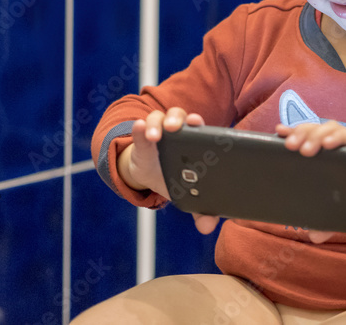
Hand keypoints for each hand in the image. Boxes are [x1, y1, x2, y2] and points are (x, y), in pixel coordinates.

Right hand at [118, 108, 220, 234]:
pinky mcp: (140, 139)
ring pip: (159, 118)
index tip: (199, 125)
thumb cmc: (177, 179)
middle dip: (179, 119)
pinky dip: (138, 127)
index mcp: (195, 142)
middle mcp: (178, 132)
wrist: (151, 175)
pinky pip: (140, 129)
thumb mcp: (188, 194)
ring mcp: (159, 132)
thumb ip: (200, 210)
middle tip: (176, 128)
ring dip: (157, 123)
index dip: (201, 124)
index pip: (201, 127)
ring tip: (154, 135)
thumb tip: (207, 227)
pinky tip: (138, 127)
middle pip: (181, 117)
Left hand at [275, 121, 345, 242]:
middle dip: (301, 132)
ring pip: (332, 127)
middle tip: (288, 145)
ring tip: (305, 149)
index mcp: (330, 154)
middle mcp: (339, 145)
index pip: (309, 135)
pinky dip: (340, 138)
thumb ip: (329, 220)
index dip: (294, 131)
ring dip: (317, 134)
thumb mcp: (344, 206)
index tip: (277, 132)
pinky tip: (330, 144)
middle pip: (316, 127)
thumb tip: (313, 237)